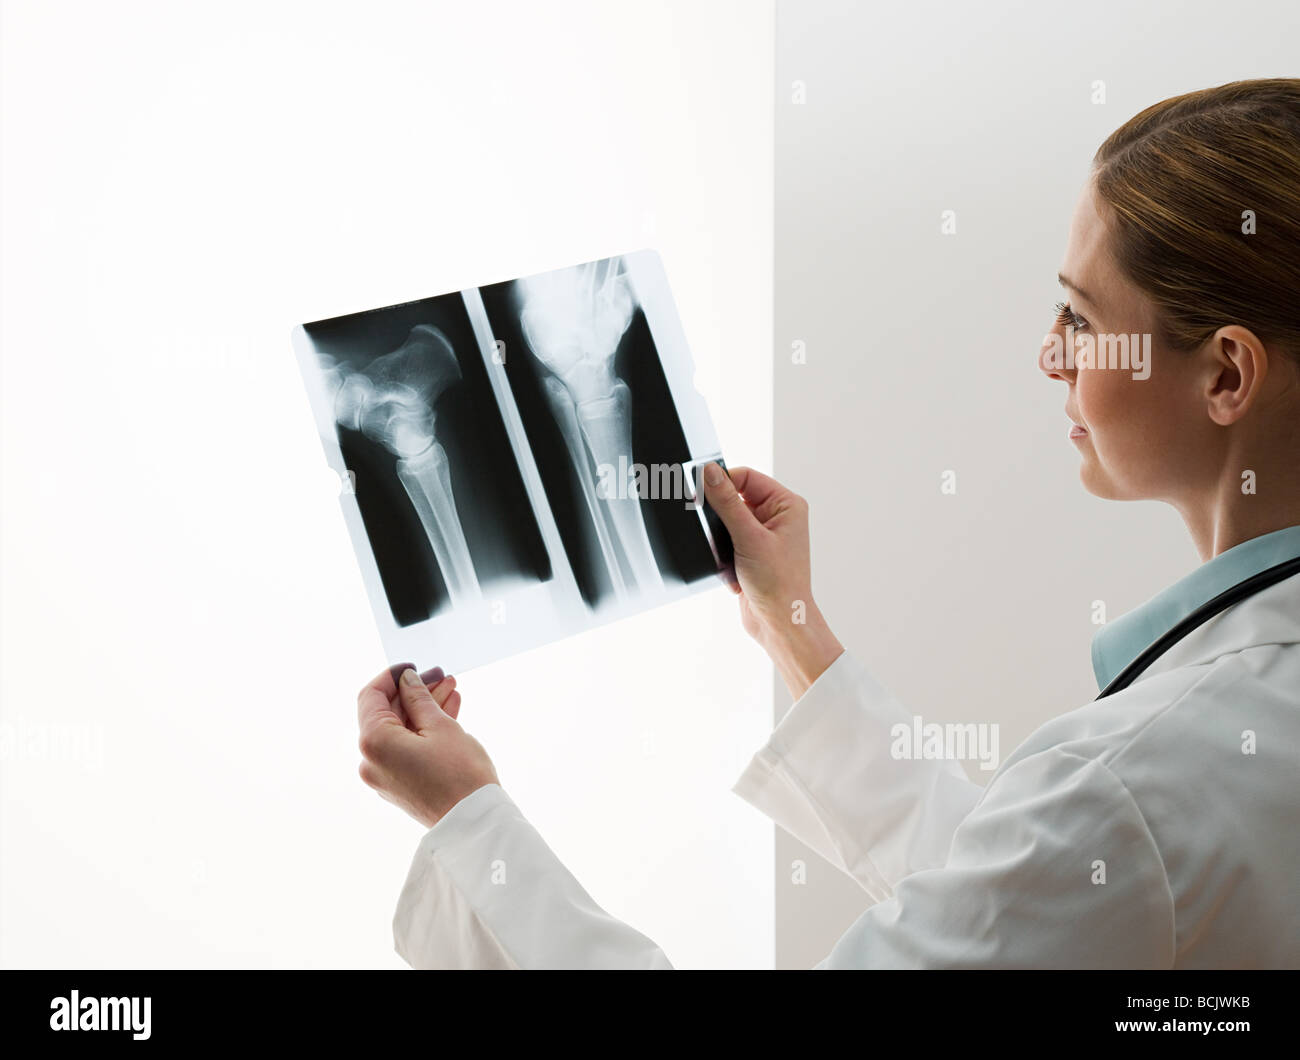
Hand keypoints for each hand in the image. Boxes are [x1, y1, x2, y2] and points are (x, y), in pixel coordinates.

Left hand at [357, 665, 499, 828]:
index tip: (415, 666)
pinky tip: (448, 712)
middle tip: (442, 676)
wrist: (474, 822)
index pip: (371, 696)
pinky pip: (406, 748)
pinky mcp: (399, 785)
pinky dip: (423, 730)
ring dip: (423, 709)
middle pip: (387, 714)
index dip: (392, 676)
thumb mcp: (441, 726)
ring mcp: (384, 776)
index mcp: (374, 742)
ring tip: (452, 690)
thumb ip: (419, 698)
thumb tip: (407, 679)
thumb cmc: (460, 774)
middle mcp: (371, 761)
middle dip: (415, 692)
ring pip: (400, 731)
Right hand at [700, 463, 843, 697]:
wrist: (779, 623)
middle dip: (722, 518)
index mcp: (786, 505)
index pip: (747, 477)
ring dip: (722, 539)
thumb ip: (727, 502)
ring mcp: (763, 536)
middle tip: (720, 533)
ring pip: (727, 521)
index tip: (701, 489)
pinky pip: (726, 541)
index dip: (723, 482)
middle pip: (735, 498)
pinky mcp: (751, 553)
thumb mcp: (749, 537)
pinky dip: (722, 554)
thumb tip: (710, 472)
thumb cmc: (778, 583)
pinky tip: (732, 569)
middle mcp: (777, 517)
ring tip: (732, 556)